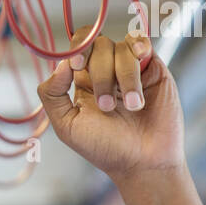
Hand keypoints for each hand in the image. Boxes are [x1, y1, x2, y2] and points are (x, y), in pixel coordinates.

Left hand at [35, 27, 184, 180]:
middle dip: (101, 75)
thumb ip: (53, 93)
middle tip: (107, 106)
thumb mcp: (67, 126)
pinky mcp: (153, 68)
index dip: (76, 49)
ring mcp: (129, 68)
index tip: (76, 66)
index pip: (77, 48)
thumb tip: (60, 63)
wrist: (145, 161)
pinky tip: (142, 61)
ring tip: (132, 106)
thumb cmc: (106, 148)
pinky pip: (142, 43)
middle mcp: (105, 71)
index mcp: (82, 81)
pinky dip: (139, 47)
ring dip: (125, 76)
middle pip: (98, 45)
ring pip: (121, 47)